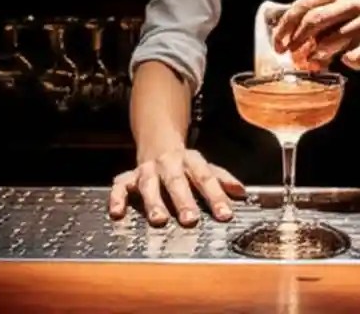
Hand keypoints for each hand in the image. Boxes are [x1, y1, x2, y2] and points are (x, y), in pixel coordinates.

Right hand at [108, 148, 245, 226]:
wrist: (157, 139)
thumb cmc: (185, 162)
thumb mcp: (204, 166)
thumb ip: (222, 179)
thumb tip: (242, 193)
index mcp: (191, 161)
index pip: (206, 178)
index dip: (216, 196)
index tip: (224, 215)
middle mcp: (168, 164)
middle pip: (176, 180)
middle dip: (183, 200)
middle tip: (190, 220)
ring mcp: (147, 169)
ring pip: (149, 183)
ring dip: (154, 202)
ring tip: (159, 220)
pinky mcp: (129, 176)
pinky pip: (120, 186)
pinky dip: (117, 197)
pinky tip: (117, 212)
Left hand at [272, 0, 359, 70]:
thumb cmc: (357, 24)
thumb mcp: (334, 15)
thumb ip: (311, 25)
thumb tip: (284, 43)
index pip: (303, 5)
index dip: (286, 26)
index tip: (278, 44)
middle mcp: (351, 3)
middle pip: (316, 18)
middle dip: (299, 39)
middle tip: (292, 56)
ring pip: (336, 37)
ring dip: (320, 53)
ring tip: (313, 64)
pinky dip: (353, 59)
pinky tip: (346, 62)